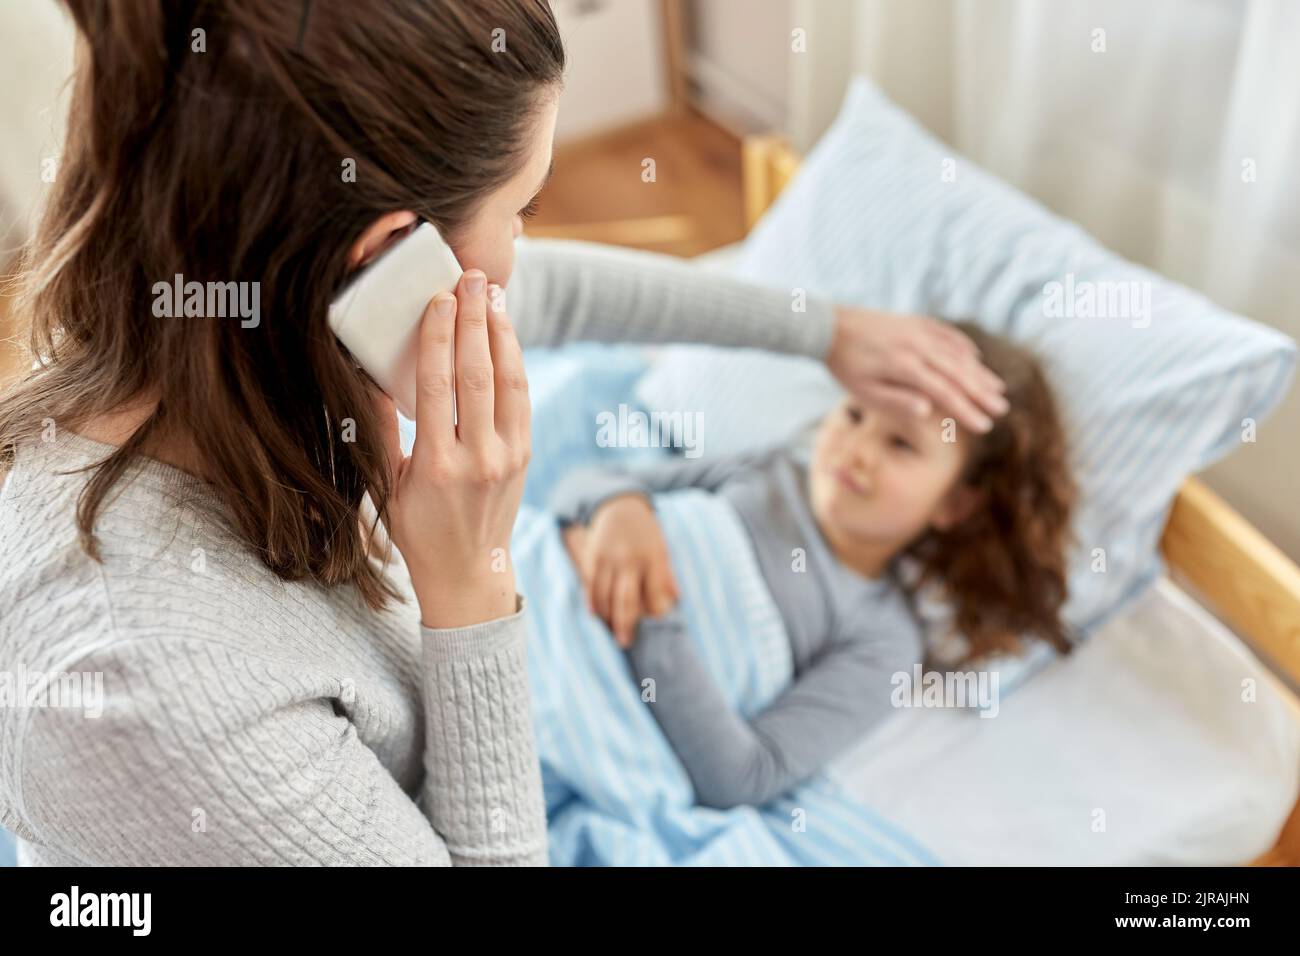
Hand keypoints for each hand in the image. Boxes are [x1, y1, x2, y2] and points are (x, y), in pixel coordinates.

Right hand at [374, 270, 529, 628]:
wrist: (467, 571)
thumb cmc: (417, 528)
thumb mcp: (387, 483)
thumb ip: (379, 430)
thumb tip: (369, 374)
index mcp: (434, 464)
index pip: (436, 385)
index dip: (439, 337)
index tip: (438, 300)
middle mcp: (476, 458)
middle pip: (477, 374)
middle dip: (474, 320)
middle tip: (472, 280)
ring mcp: (506, 456)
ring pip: (508, 381)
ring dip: (501, 333)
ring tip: (492, 296)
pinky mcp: (524, 456)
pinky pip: (521, 399)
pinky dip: (514, 362)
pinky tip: (505, 335)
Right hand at [561, 495, 678, 647]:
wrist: (620, 505)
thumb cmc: (646, 532)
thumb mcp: (662, 548)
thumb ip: (667, 574)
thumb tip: (676, 599)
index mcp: (653, 558)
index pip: (654, 594)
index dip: (654, 612)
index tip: (653, 622)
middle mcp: (630, 559)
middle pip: (626, 599)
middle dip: (626, 624)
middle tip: (625, 643)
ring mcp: (609, 558)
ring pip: (605, 595)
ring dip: (607, 616)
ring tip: (612, 631)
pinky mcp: (593, 556)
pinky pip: (591, 585)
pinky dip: (592, 602)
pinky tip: (596, 614)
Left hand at [827, 307, 1008, 432]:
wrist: (829, 326)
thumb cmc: (845, 366)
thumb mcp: (864, 391)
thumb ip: (896, 401)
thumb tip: (928, 411)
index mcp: (905, 366)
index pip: (945, 392)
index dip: (967, 410)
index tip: (985, 426)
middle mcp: (917, 346)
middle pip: (958, 372)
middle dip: (982, 393)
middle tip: (1002, 410)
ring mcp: (919, 330)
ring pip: (957, 353)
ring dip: (979, 371)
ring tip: (997, 389)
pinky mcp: (916, 322)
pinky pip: (947, 334)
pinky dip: (963, 346)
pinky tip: (975, 358)